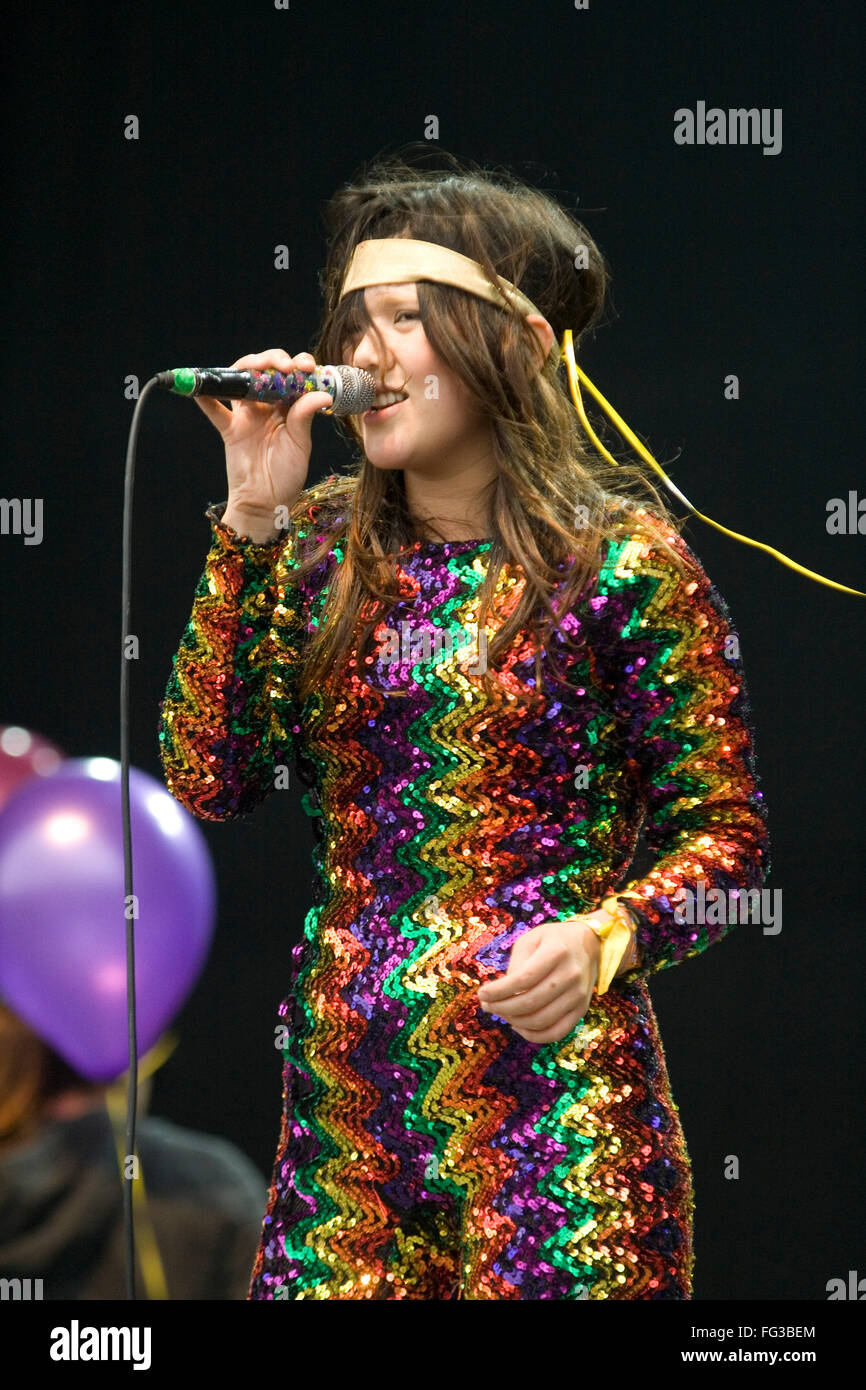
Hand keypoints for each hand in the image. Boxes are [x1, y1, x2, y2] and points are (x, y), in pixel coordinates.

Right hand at [193, 348, 332, 522]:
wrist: (266, 502)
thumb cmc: (287, 475)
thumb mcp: (300, 444)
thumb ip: (304, 416)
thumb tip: (322, 394)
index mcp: (289, 407)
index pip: (292, 376)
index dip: (297, 365)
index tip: (305, 366)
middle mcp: (268, 406)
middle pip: (264, 371)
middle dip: (273, 360)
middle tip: (284, 365)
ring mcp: (247, 416)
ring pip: (241, 382)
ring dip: (246, 369)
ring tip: (255, 368)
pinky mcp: (230, 429)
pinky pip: (214, 410)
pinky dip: (205, 398)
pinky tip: (200, 387)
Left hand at [476, 916, 602, 1043]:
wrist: (589, 944)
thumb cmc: (553, 940)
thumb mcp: (531, 939)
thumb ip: (517, 964)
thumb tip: (503, 995)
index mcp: (556, 952)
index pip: (523, 979)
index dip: (499, 991)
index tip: (482, 994)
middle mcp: (571, 974)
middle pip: (530, 1002)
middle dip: (502, 1007)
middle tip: (486, 1005)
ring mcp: (579, 994)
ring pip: (541, 1020)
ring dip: (514, 1021)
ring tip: (500, 1012)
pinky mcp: (582, 1009)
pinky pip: (557, 1032)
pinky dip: (534, 1035)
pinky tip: (518, 1026)